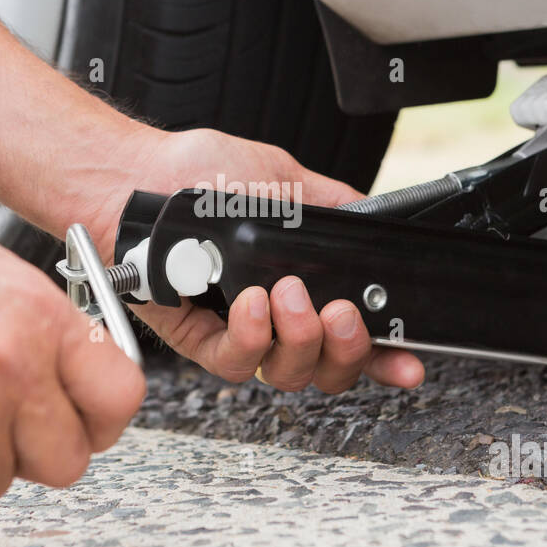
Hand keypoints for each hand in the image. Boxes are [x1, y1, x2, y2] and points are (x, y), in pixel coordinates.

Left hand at [82, 128, 424, 393]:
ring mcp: (238, 330)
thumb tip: (373, 214)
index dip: (384, 355)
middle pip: (327, 368)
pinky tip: (253, 304)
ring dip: (301, 339)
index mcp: (304, 282)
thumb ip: (332, 203)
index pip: (352, 333)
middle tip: (342, 315)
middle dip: (347, 349)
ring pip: (287, 372)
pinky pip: (236, 362)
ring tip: (291, 296)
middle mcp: (275, 316)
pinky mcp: (197, 340)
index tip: (409, 360)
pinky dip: (252, 336)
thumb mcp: (282, 177)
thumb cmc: (197, 174)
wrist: (137, 177)